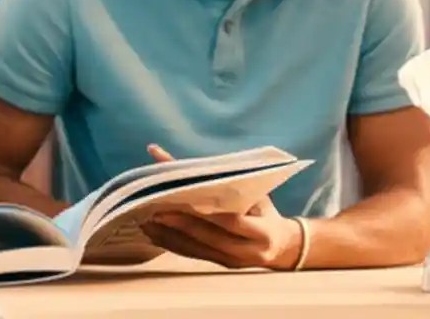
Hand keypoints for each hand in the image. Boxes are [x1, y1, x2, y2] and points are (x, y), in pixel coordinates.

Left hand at [140, 144, 304, 270]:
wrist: (283, 248)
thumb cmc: (267, 213)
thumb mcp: (259, 196)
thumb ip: (232, 185)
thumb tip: (193, 165)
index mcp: (262, 232)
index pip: (230, 221)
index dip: (205, 212)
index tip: (183, 200)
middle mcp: (247, 252)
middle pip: (209, 237)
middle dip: (180, 224)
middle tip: (155, 211)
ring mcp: (232, 262)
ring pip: (196, 250)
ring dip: (169, 236)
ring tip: (146, 221)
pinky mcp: (219, 265)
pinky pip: (192, 255)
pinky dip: (172, 244)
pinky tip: (154, 234)